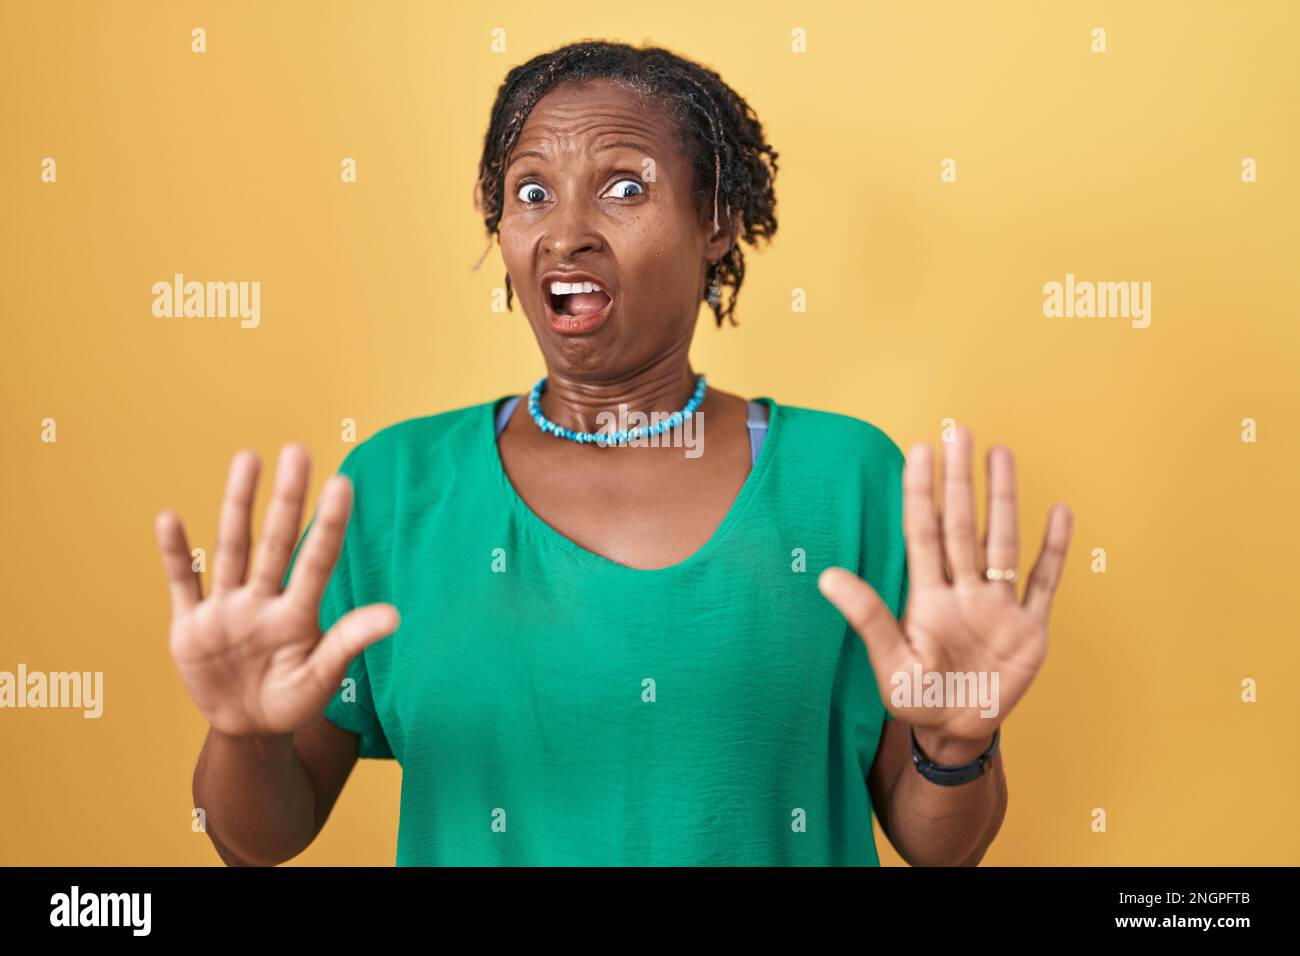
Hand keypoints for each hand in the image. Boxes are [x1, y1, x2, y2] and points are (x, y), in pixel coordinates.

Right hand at [155, 444, 399, 738]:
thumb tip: (395, 616)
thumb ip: (349, 642)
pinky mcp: (190, 625)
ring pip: (232, 549)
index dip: (329, 525)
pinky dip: (177, 554)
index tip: (343, 482)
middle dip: (286, 499)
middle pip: (275, 542)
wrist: (246, 728)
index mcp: (298, 614)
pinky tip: (170, 518)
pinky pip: (182, 583)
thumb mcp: (322, 678)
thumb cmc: (292, 700)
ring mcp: (226, 608)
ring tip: (248, 459)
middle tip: (297, 450)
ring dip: (237, 506)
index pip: (317, 562)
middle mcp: (263, 600)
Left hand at [819, 425, 1072, 751]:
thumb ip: (866, 618)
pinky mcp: (1030, 629)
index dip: (921, 493)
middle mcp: (964, 591)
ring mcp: (998, 606)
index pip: (923, 533)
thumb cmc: (915, 699)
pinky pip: (1044, 583)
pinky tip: (1059, 512)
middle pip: (962, 525)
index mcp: (927, 598)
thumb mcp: (888, 664)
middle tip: (959, 431)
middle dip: (960, 480)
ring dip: (1003, 499)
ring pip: (1002, 541)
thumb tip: (825, 576)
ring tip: (1001, 454)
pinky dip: (1053, 550)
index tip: (918, 450)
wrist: (955, 732)